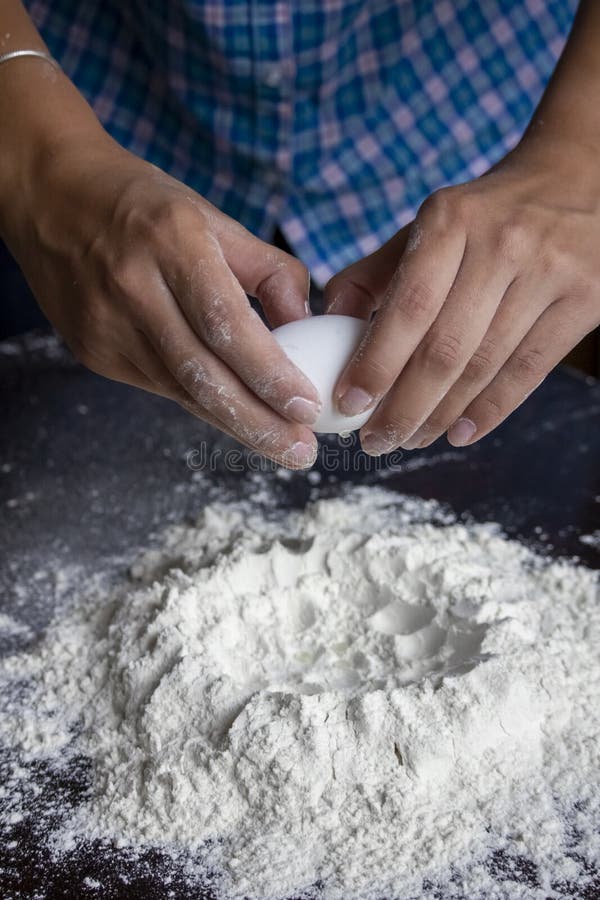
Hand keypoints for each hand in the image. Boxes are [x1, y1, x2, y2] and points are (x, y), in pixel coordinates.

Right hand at [3, 136, 320, 466]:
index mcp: (172, 242)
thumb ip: (270, 271)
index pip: (226, 323)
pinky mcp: (93, 349)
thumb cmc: (145, 207)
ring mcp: (107, 323)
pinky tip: (236, 417)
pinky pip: (159, 387)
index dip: (268, 373)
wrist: (51, 198)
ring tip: (281, 447)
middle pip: (201, 373)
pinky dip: (202, 405)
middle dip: (256, 421)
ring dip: (235, 424)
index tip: (305, 408)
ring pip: (180, 390)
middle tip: (300, 453)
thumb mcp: (215, 218)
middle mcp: (133, 285)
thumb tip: (306, 325)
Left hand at [324, 141, 599, 452]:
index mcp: (451, 220)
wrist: (577, 181)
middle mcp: (502, 243)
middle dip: (404, 407)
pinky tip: (459, 433)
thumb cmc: (487, 215)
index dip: (377, 364)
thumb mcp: (431, 224)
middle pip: (445, 349)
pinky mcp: (586, 299)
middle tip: (377, 440)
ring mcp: (550, 271)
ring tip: (411, 439)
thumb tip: (329, 321)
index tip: (349, 403)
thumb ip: (377, 272)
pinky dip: (490, 411)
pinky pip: (529, 371)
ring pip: (485, 367)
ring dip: (441, 416)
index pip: (409, 307)